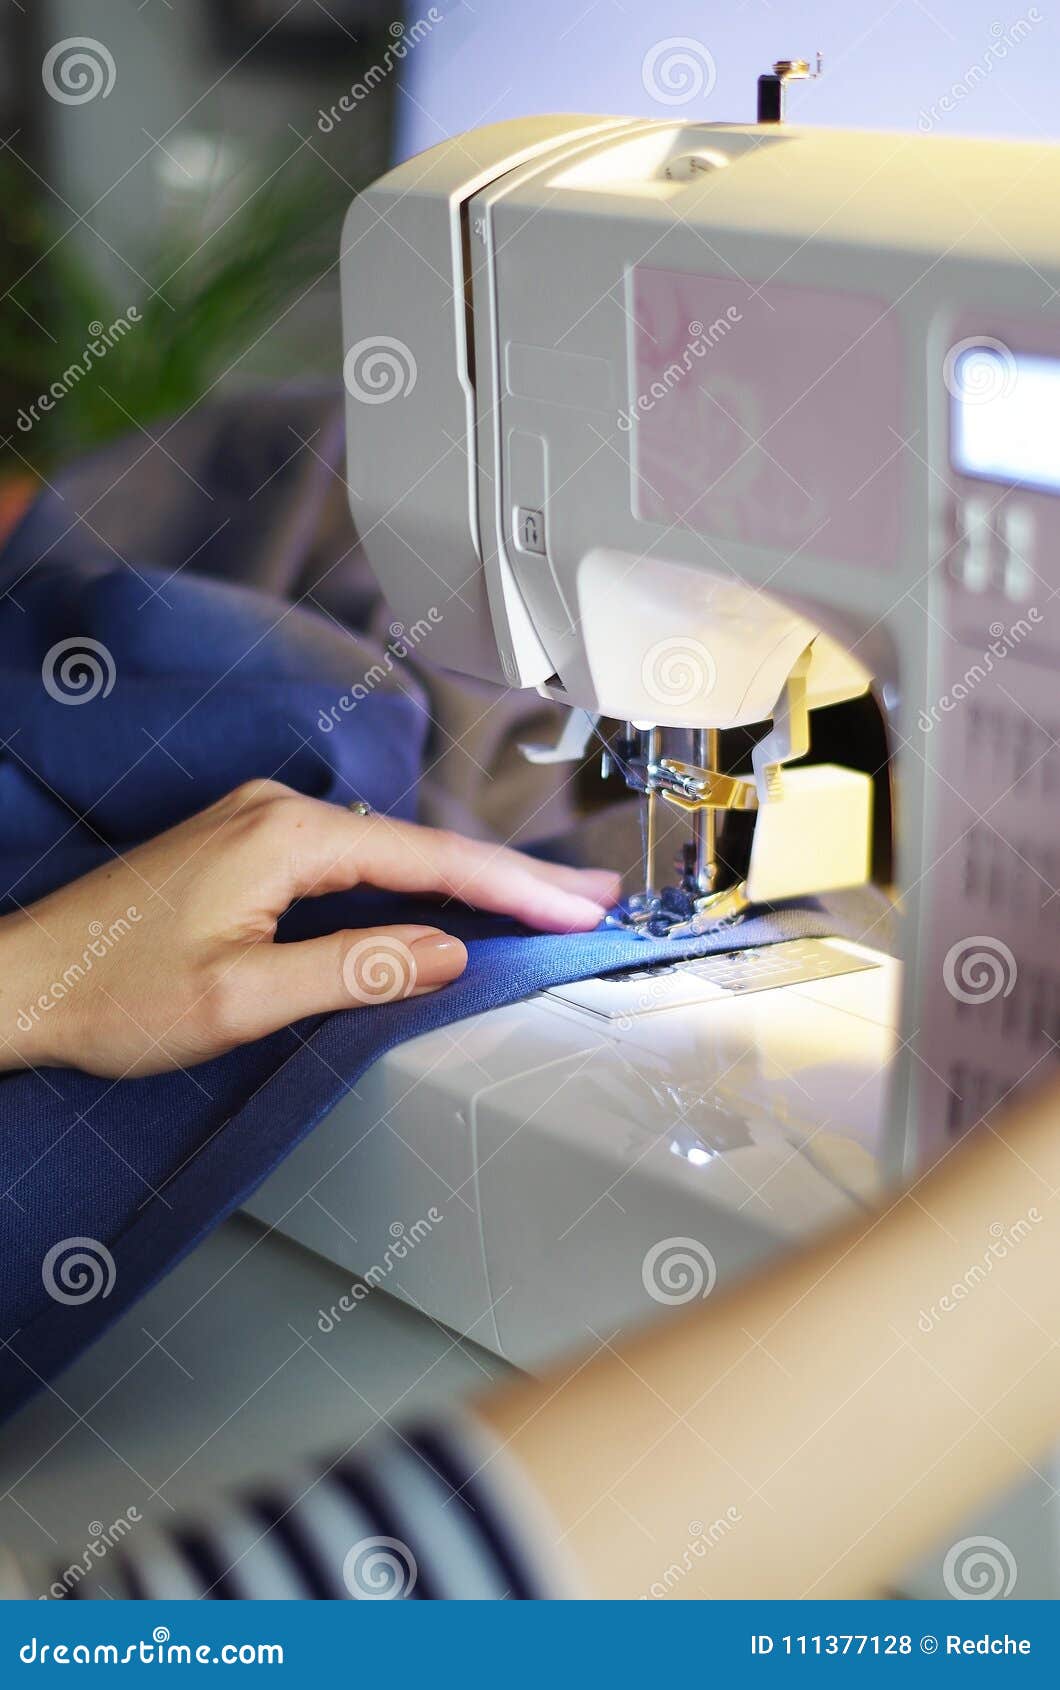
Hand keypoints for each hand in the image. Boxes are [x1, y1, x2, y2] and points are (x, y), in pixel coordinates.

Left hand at [0, 781, 619, 1078]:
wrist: (19, 981)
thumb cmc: (110, 994)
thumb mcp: (242, 999)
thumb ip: (354, 970)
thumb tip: (443, 953)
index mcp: (285, 835)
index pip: (430, 859)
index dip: (515, 888)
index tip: (579, 909)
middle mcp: (277, 810)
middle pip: (421, 844)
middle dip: (511, 876)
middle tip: (590, 899)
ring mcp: (260, 821)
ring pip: (389, 849)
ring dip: (466, 877)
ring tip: (542, 902)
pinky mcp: (246, 845)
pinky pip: (352, 857)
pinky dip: (412, 879)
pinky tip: (447, 898)